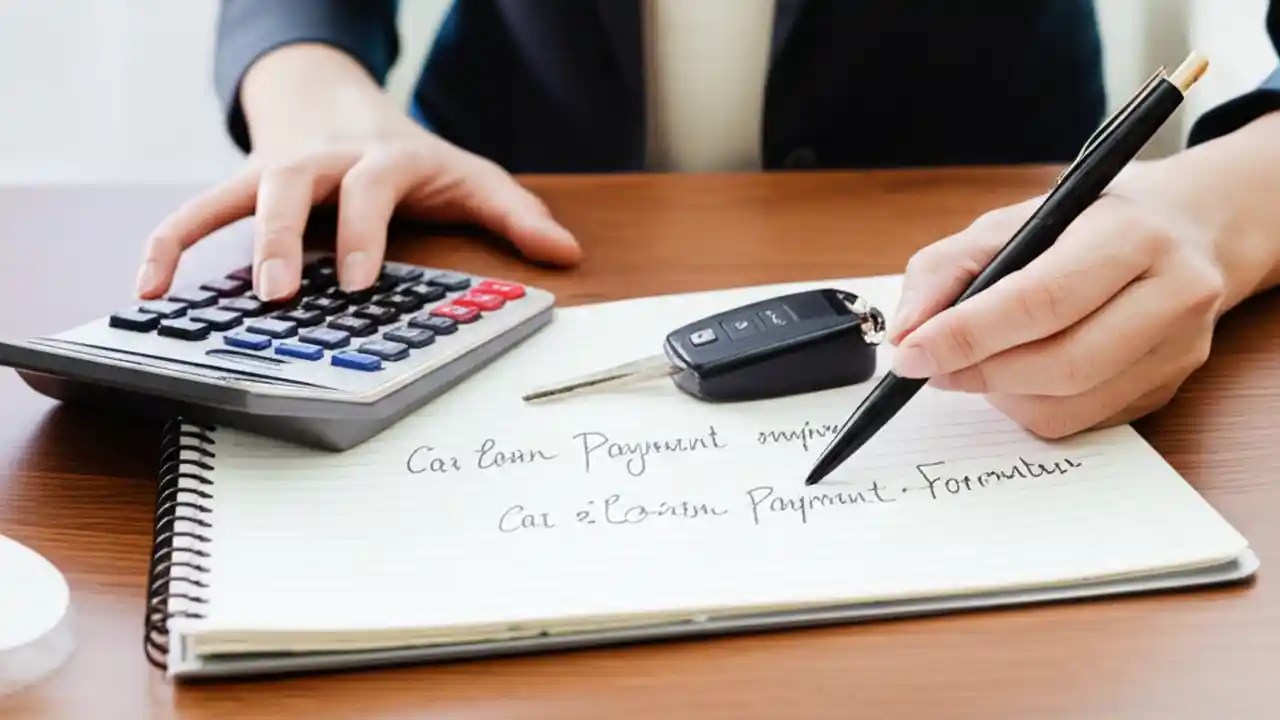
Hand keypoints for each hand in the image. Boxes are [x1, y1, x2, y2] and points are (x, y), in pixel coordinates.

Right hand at [135, 45, 579, 301]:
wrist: (347, 109)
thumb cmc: (413, 158)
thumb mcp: (470, 177)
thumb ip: (516, 215)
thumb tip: (567, 254)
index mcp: (382, 161)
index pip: (372, 189)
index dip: (363, 232)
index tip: (358, 281)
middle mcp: (324, 163)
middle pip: (294, 186)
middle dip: (281, 237)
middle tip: (278, 293)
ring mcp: (278, 172)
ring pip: (239, 196)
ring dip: (216, 242)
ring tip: (189, 294)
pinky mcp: (244, 188)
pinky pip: (196, 210)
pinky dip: (168, 243)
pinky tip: (149, 286)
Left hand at [885, 169, 1230, 437]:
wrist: (1184, 233)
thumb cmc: (1086, 225)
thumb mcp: (1010, 221)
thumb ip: (945, 269)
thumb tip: (906, 331)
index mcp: (1132, 236)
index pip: (1040, 300)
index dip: (967, 334)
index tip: (911, 353)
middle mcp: (1172, 293)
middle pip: (1062, 362)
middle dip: (979, 372)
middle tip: (932, 367)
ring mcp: (1179, 348)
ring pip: (1070, 404)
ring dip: (1002, 394)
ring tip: (974, 366)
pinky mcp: (1169, 388)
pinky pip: (1082, 421)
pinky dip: (1031, 407)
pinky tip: (1018, 376)